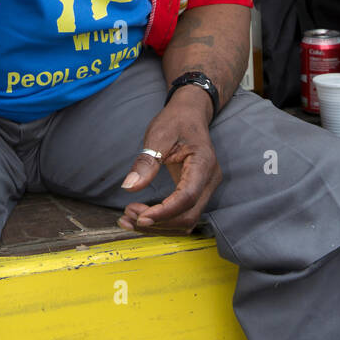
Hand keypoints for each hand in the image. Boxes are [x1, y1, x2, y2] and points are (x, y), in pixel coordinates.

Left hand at [116, 96, 221, 234]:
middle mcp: (209, 180)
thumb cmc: (176, 121)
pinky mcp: (196, 192)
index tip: (140, 217)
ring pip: (186, 220)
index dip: (165, 212)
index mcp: (203, 163)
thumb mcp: (158, 135)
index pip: (188, 197)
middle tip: (129, 216)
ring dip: (159, 225)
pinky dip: (163, 220)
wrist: (190, 114)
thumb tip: (129, 187)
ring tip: (130, 218)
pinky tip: (141, 216)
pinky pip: (182, 213)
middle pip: (189, 215)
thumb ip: (146, 162)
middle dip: (159, 222)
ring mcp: (205, 188)